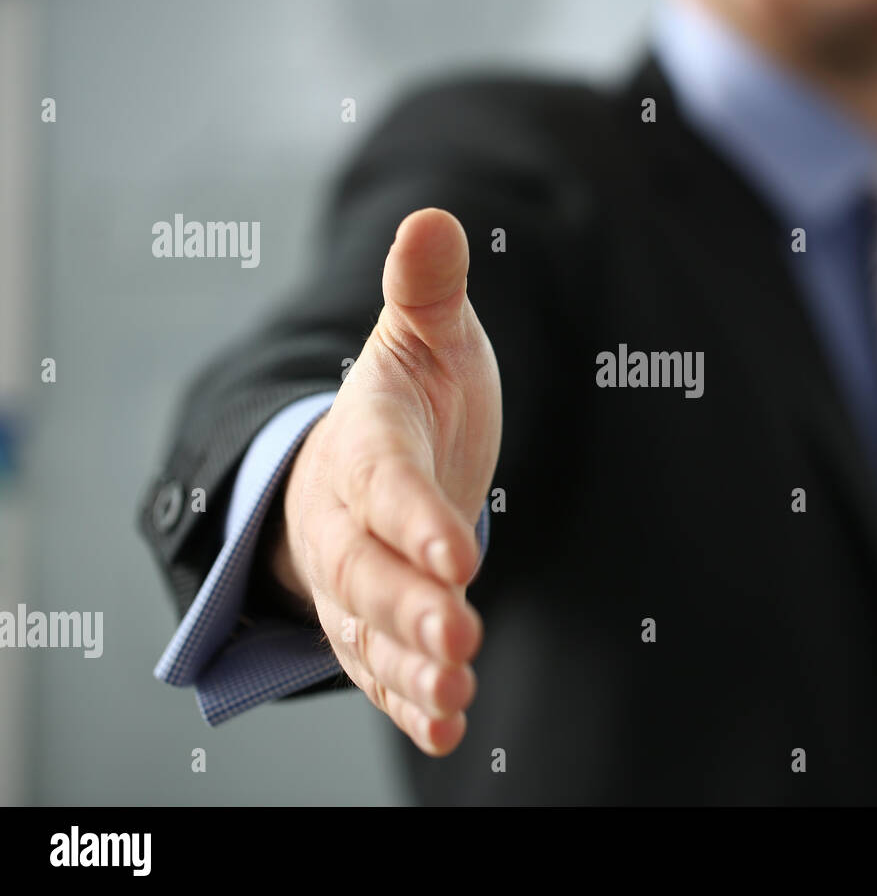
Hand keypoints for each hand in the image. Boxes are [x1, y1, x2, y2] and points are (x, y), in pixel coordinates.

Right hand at [273, 208, 501, 755]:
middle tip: (461, 640)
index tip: (462, 553)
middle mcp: (348, 517)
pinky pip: (377, 663)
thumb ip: (428, 290)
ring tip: (455, 699)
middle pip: (366, 569)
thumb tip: (434, 216)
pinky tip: (446, 726)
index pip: (386, 484)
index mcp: (366, 443)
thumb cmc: (411, 392)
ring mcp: (354, 574)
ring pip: (367, 627)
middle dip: (410, 606)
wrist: (371, 453)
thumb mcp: (425, 335)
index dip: (417, 517)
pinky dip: (406, 697)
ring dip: (409, 666)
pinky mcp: (369, 618)